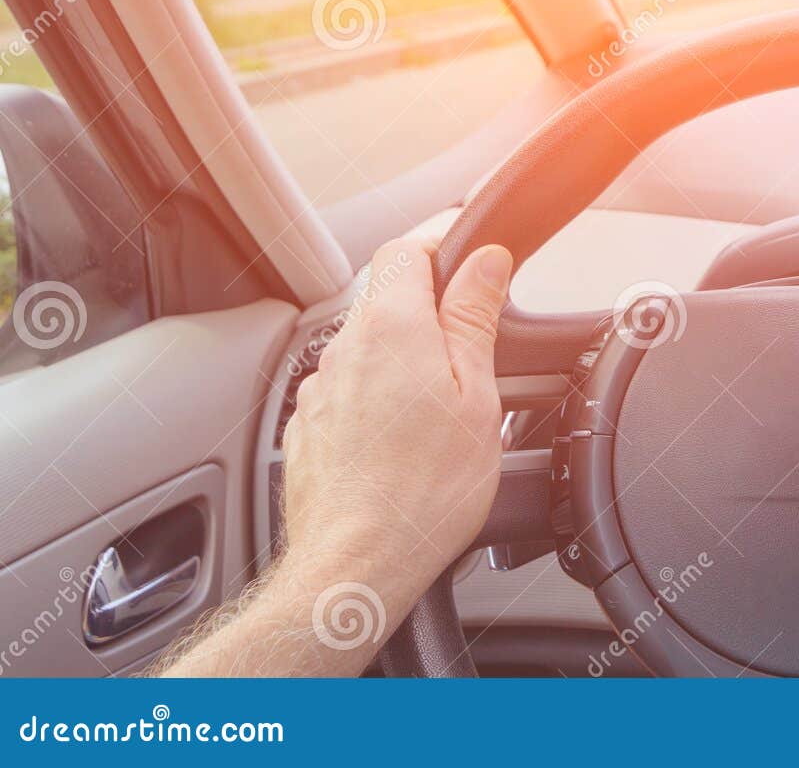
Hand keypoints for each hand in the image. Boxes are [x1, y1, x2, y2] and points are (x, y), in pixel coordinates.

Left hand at [280, 239, 511, 626]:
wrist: (357, 564)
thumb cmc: (425, 492)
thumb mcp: (477, 394)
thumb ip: (475, 316)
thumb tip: (484, 259)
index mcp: (392, 326)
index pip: (407, 248)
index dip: (441, 239)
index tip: (472, 249)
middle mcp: (345, 348)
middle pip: (387, 297)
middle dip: (430, 306)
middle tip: (475, 339)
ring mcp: (321, 390)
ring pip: (368, 347)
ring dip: (405, 356)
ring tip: (446, 403)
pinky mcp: (310, 428)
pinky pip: (350, 391)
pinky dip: (380, 398)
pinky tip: (407, 438)